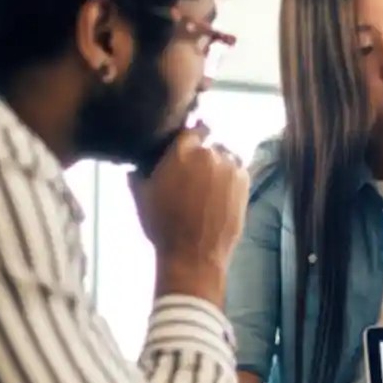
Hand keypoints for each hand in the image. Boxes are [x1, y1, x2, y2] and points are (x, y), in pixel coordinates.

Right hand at [130, 123, 248, 305]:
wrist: (194, 253)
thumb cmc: (163, 225)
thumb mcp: (142, 197)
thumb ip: (139, 173)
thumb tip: (137, 165)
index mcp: (182, 151)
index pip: (191, 129)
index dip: (191, 136)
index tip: (190, 144)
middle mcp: (209, 153)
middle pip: (210, 143)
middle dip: (204, 154)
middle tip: (197, 172)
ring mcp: (230, 167)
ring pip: (227, 155)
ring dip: (220, 164)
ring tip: (211, 183)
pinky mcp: (245, 182)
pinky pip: (239, 170)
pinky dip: (232, 176)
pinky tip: (222, 191)